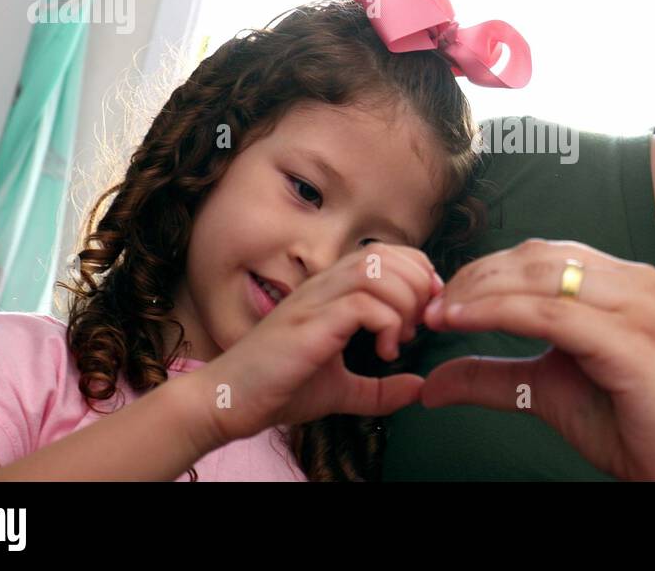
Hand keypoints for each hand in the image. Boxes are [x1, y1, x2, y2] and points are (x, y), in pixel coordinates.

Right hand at [187, 244, 442, 445]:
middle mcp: (324, 286)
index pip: (386, 253)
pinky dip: (387, 324)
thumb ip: (379, 390)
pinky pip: (362, 304)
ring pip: (377, 272)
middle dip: (418, 287)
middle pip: (387, 254)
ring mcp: (315, 300)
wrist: (228, 401)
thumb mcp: (342, 390)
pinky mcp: (309, 323)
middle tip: (418, 327)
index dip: (418, 274)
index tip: (426, 311)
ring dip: (404, 302)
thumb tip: (418, 388)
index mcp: (332, 290)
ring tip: (401, 338)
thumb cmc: (279, 389)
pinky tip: (384, 353)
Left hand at [420, 238, 654, 480]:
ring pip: (539, 278)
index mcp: (621, 281)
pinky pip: (551, 314)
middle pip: (534, 257)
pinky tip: (463, 321)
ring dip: (479, 291)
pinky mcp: (632, 340)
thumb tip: (432, 383)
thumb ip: (494, 377)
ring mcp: (637, 306)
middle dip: (474, 277)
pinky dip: (499, 312)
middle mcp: (633, 281)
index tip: (440, 298)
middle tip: (430, 305)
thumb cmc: (634, 425)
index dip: (483, 271)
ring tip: (440, 313)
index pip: (539, 254)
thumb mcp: (549, 391)